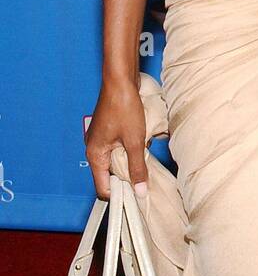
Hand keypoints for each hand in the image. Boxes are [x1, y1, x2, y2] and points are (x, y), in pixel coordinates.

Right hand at [86, 78, 147, 199]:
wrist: (121, 80)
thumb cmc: (124, 108)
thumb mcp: (135, 141)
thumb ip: (137, 168)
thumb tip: (139, 191)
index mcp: (95, 155)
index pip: (103, 187)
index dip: (120, 193)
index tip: (136, 195)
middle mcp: (94, 148)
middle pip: (110, 174)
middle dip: (128, 176)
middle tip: (145, 177)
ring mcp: (101, 139)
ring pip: (116, 160)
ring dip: (131, 160)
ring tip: (145, 156)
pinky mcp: (109, 130)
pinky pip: (119, 147)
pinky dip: (130, 148)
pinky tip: (143, 143)